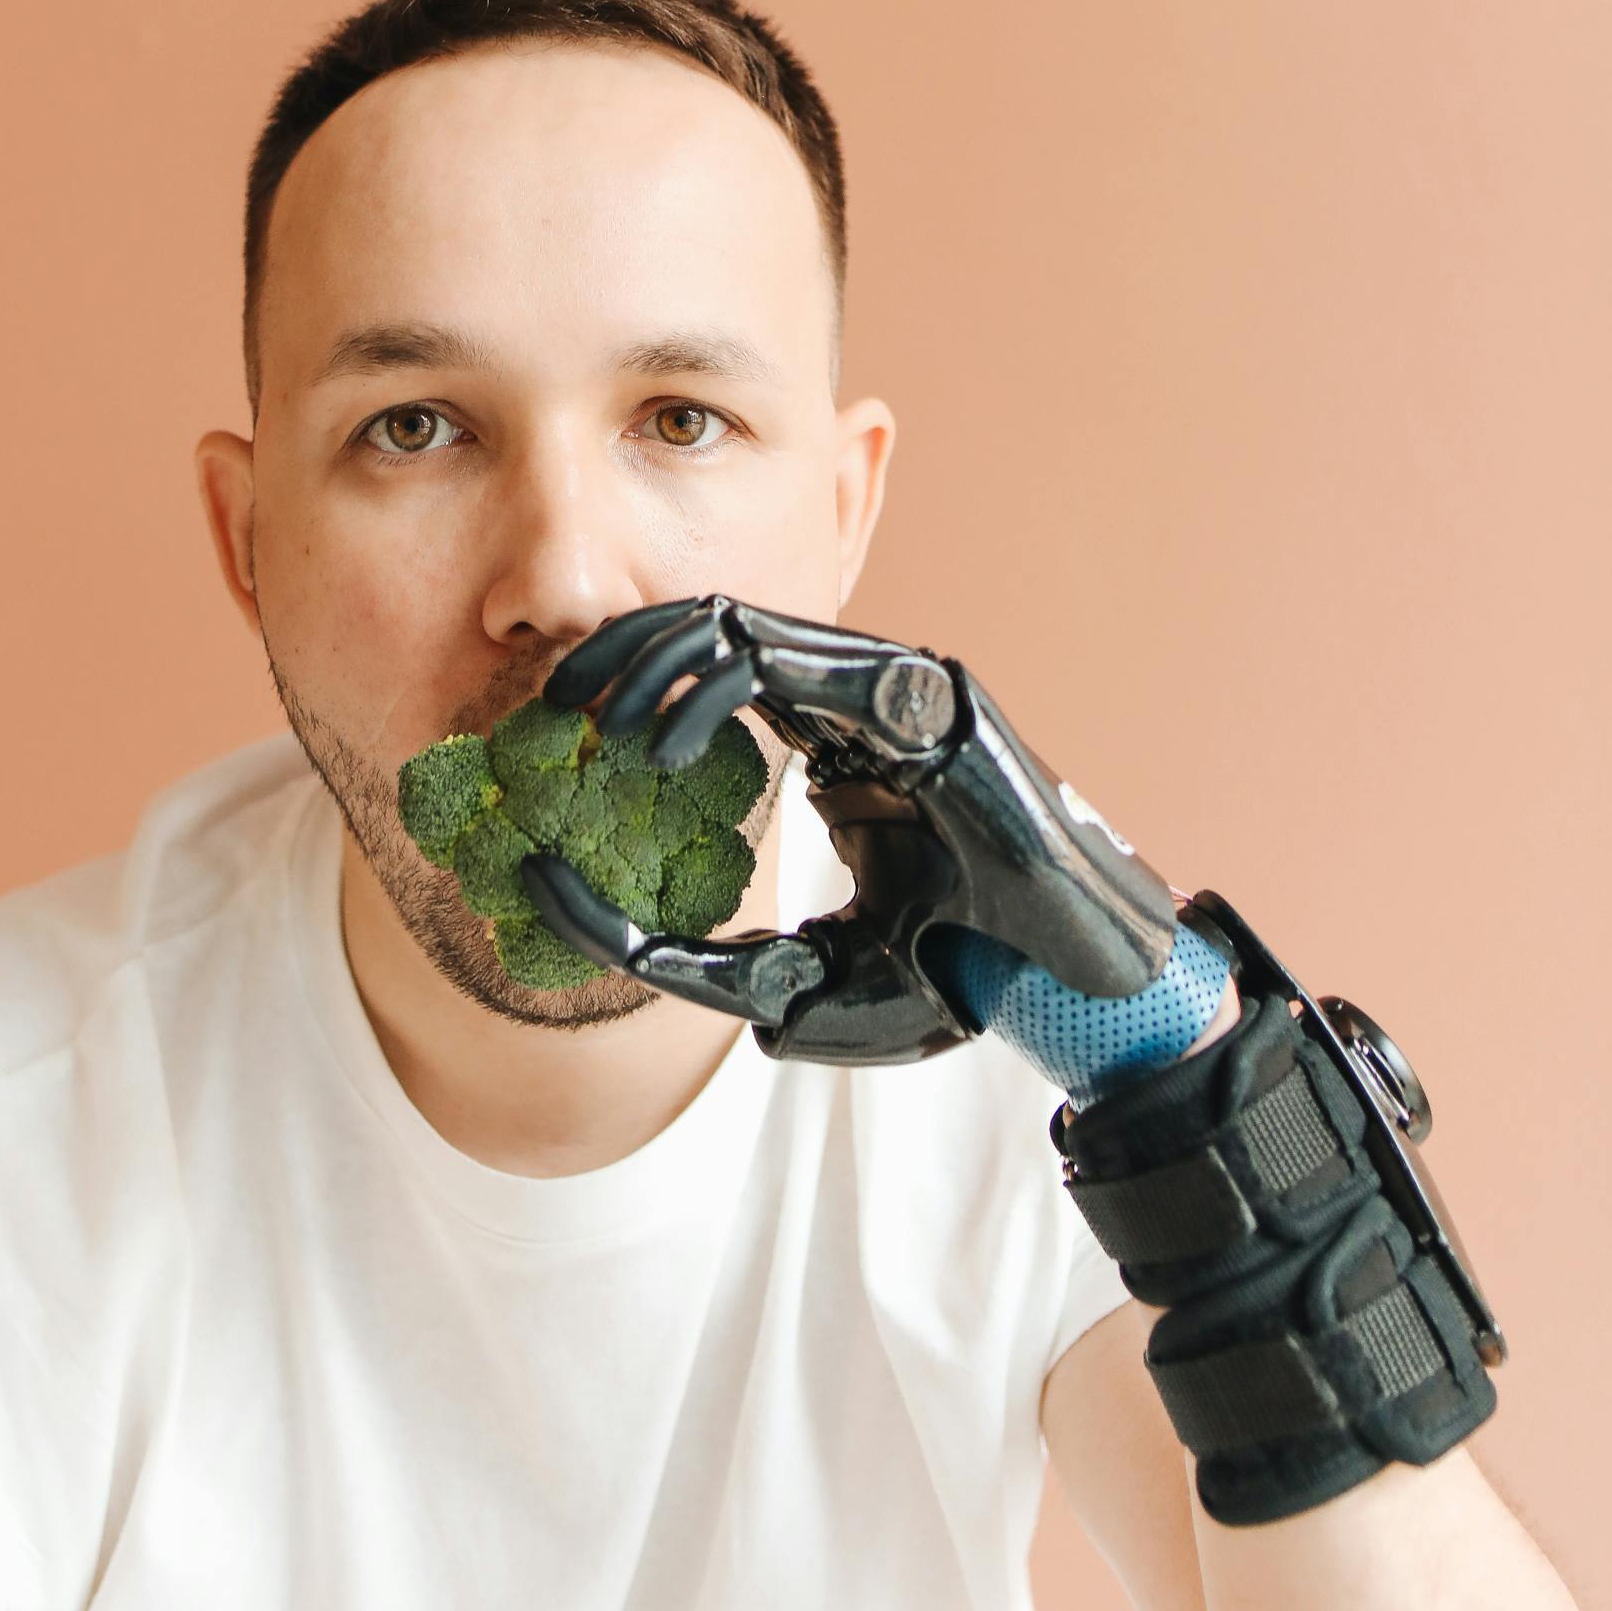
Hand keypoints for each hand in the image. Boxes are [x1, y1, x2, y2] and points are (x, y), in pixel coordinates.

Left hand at [525, 594, 1191, 1074]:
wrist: (1064, 987)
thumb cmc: (956, 981)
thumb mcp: (798, 980)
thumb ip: (703, 965)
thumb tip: (612, 955)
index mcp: (838, 745)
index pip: (714, 674)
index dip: (628, 690)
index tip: (553, 734)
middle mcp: (857, 702)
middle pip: (709, 627)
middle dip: (618, 652)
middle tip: (547, 701)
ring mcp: (887, 689)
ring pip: (735, 622)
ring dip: (648, 661)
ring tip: (589, 723)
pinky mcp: (914, 693)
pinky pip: (785, 655)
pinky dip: (705, 687)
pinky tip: (657, 747)